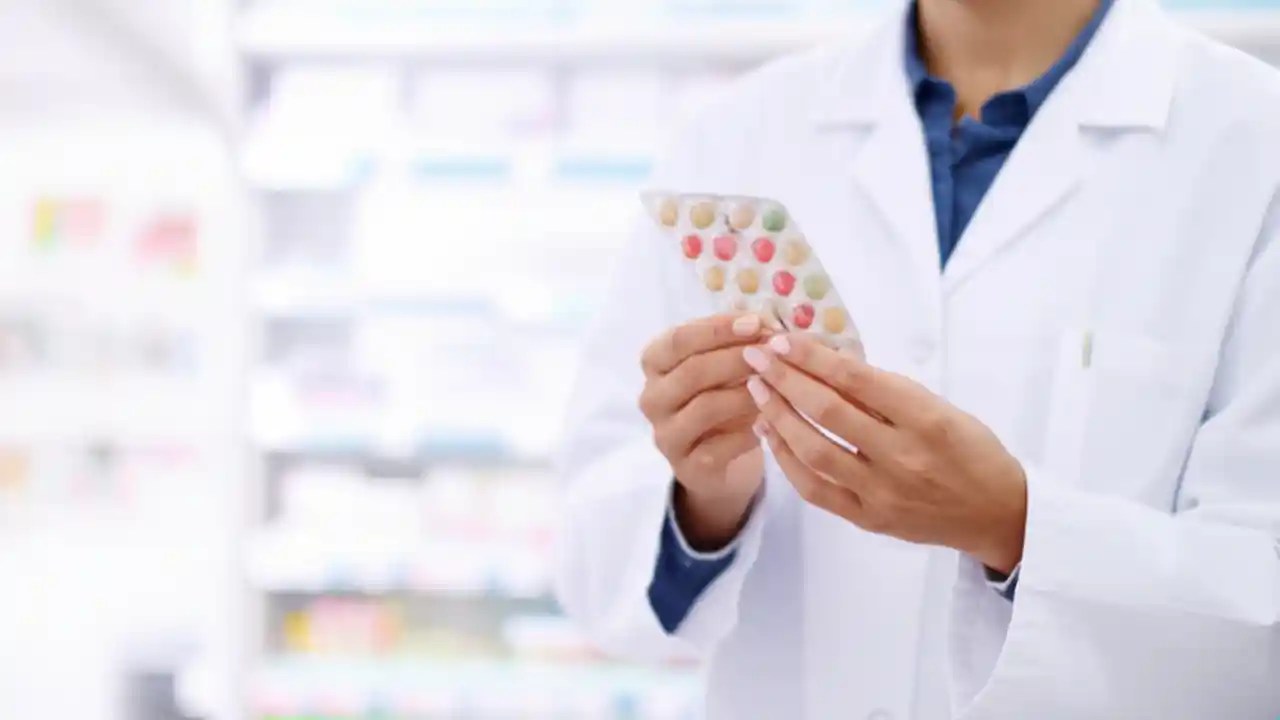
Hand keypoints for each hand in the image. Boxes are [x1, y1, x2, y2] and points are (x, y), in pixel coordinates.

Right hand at [639, 313, 773, 549]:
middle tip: (773, 352)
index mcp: (655, 363)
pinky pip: (720, 445)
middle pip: (691, 371)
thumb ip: (737, 341)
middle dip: (737, 358)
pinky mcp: (686, 467)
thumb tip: (767, 323)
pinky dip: (750, 430)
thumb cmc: (721, 396)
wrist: (716, 460)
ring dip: (747, 392)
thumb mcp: (724, 364)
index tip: (757, 323)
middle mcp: (652, 398)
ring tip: (776, 385)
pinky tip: (771, 420)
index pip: (679, 339)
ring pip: (706, 406)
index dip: (718, 329)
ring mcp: (665, 435)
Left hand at [742, 334, 1027, 573]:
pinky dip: (786, 459)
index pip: (857, 380)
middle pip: (828, 412)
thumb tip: (825, 361)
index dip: (812, 358)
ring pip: (814, 452)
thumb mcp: (939, 407)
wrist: (997, 514)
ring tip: (757, 390)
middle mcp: (902, 456)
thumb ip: (885, 391)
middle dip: (785, 380)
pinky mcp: (868, 519)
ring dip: (778, 416)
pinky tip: (769, 433)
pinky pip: (815, 489)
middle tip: (755, 357)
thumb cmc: (970, 449)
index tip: (781, 340)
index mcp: (926, 419)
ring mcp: (882, 492)